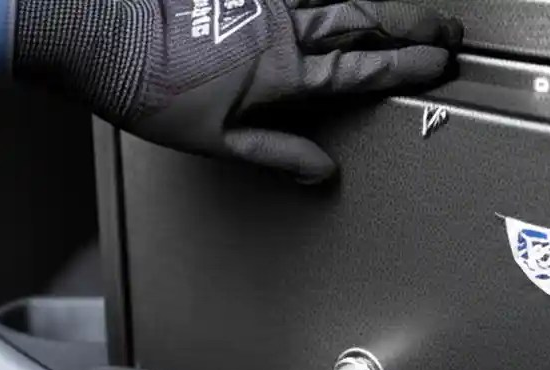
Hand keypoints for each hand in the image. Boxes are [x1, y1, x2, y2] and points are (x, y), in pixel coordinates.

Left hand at [0, 0, 461, 182]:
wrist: (103, 35)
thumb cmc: (149, 90)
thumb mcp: (214, 141)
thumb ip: (275, 154)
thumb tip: (321, 172)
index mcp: (282, 74)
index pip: (360, 69)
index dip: (405, 66)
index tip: (440, 65)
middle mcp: (282, 29)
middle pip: (363, 22)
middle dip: (411, 27)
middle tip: (447, 31)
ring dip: (379, 3)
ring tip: (409, 11)